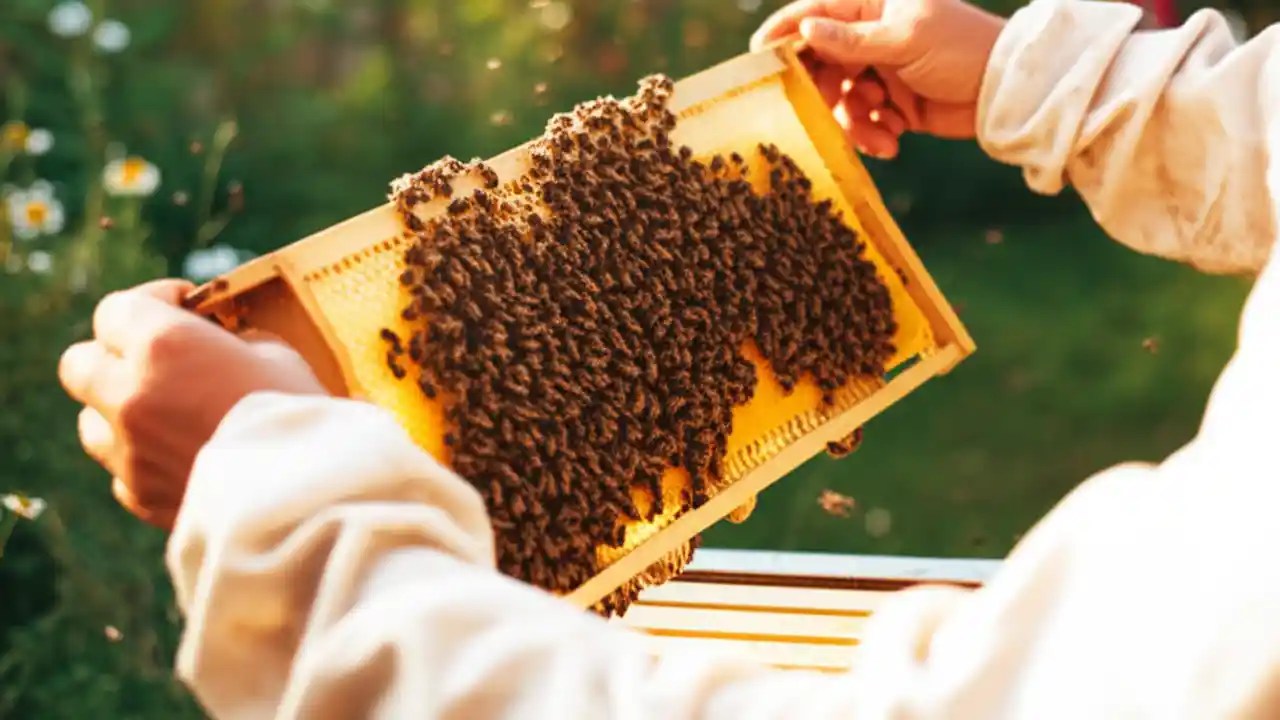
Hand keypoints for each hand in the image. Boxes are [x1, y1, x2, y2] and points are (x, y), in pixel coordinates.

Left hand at [58, 279, 326, 529]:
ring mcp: (127, 451)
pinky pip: (120, 471)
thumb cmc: (301, 414)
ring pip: (90, 421)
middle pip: (79, 363)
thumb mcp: (275, 353)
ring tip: (167, 414)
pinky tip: (183, 457)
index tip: (183, 308)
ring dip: (118, 411)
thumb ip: (231, 342)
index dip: (152, 302)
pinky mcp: (140, 496)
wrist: (308, 497)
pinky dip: (142, 460)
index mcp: (162, 345)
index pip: (116, 309)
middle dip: (113, 355)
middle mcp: (129, 394)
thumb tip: (222, 343)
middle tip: (159, 360)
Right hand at [751, 0, 1005, 158]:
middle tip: (825, 109)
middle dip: (823, 92)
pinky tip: (894, 141)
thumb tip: (806, 30)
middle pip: (821, 63)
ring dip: (854, 121)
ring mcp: (879, 71)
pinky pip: (862, 122)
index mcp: (873, 6)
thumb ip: (853, 39)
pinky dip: (873, 135)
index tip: (758, 57)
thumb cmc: (962, 49)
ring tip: (882, 132)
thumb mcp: (906, 39)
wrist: (1005, 93)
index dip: (785, 33)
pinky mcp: (890, 105)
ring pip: (840, 99)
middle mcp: (870, 37)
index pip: (816, 13)